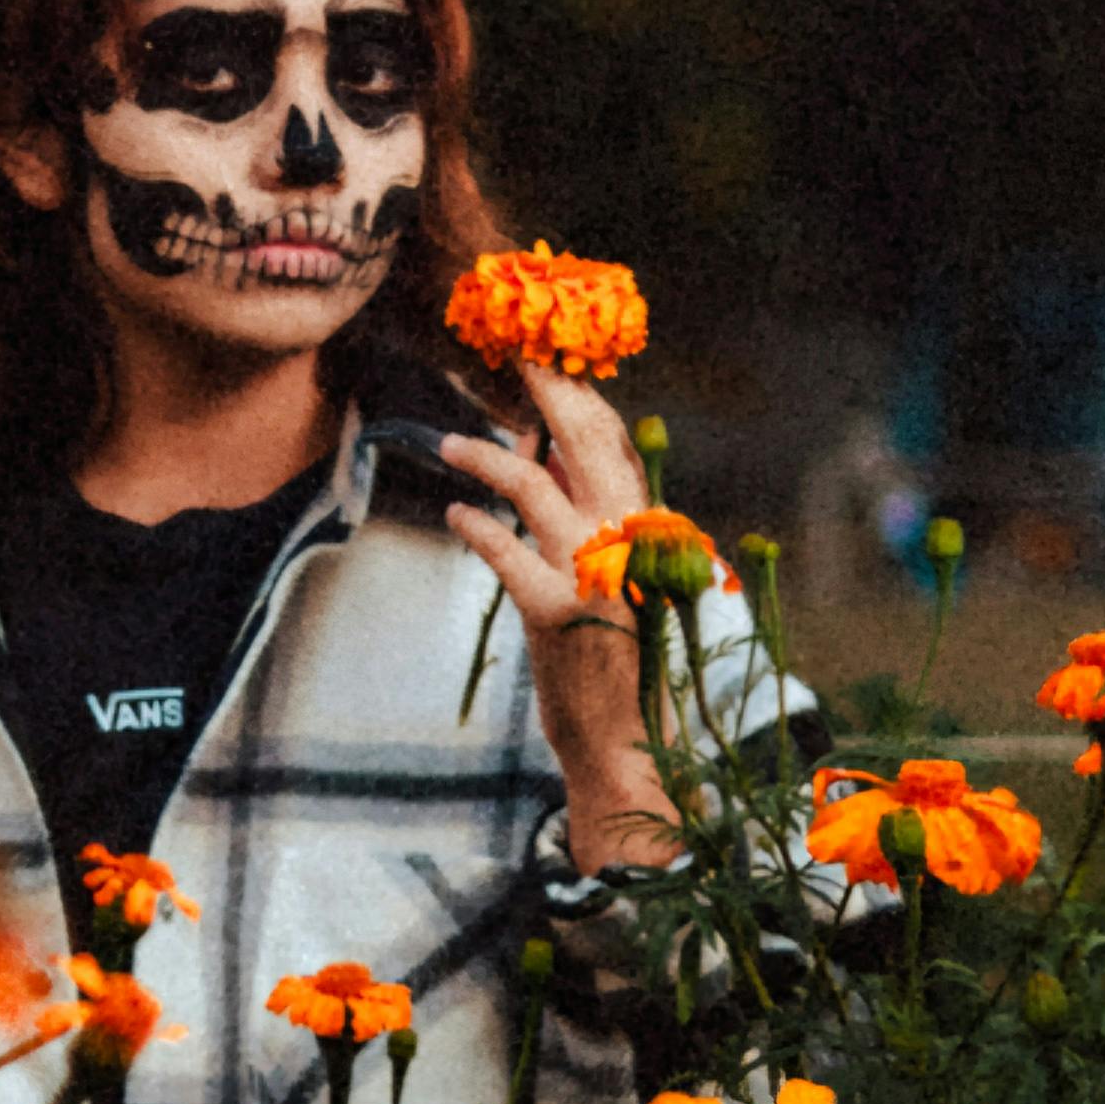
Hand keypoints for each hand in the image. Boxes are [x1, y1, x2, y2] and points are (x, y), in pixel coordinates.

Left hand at [438, 366, 682, 868]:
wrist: (630, 747)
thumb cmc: (624, 666)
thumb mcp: (623, 582)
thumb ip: (598, 521)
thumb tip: (555, 457)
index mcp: (654, 531)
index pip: (618, 445)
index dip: (583, 397)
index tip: (551, 362)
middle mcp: (633, 541)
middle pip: (587, 440)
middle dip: (549, 389)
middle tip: (514, 356)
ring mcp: (594, 573)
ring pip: (535, 484)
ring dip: (486, 455)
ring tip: (450, 445)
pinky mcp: (555, 609)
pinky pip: (503, 547)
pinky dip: (474, 524)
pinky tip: (454, 512)